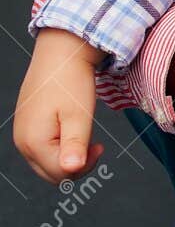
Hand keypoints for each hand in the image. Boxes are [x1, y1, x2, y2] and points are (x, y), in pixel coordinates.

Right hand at [14, 29, 105, 182]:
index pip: (61, 174)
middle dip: (77, 164)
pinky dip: (61, 146)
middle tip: (95, 144)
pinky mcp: (27, 125)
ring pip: (48, 162)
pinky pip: (44, 148)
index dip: (85, 166)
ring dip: (70, 155)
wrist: (62, 53)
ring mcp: (22, 134)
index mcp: (33, 142)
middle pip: (52, 173)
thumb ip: (75, 145)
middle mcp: (22, 142)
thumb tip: (71, 170)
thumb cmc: (71, 81)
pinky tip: (73, 129)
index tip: (100, 147)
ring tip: (85, 134)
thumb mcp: (79, 115)